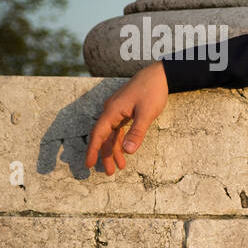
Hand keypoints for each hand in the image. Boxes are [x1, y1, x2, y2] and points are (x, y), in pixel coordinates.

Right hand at [84, 61, 168, 175]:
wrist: (159, 74)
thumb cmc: (152, 91)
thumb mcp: (147, 114)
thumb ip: (137, 133)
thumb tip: (127, 151)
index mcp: (112, 111)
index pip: (99, 134)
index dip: (93, 150)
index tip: (88, 164)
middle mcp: (111, 111)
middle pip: (104, 137)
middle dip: (105, 155)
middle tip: (108, 173)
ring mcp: (117, 111)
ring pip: (112, 134)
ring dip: (115, 150)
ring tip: (119, 167)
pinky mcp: (125, 111)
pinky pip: (119, 129)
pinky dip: (121, 140)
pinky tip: (124, 150)